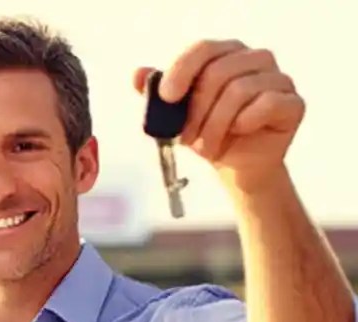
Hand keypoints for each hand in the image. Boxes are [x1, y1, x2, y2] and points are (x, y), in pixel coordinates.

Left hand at [134, 40, 304, 192]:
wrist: (234, 164)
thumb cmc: (206, 131)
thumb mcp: (176, 113)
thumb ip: (158, 92)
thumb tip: (137, 74)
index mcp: (226, 53)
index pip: (203, 49)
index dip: (182, 70)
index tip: (167, 97)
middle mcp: (256, 58)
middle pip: (219, 72)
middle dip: (196, 110)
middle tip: (186, 137)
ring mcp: (279, 79)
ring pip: (239, 91)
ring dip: (214, 125)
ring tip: (206, 146)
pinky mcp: (293, 103)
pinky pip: (266, 104)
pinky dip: (244, 122)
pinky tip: (238, 133)